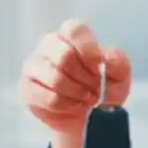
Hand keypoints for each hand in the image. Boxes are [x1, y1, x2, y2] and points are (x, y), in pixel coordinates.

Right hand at [18, 19, 130, 147]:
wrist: (87, 118)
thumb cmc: (102, 90)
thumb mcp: (119, 77)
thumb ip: (118, 63)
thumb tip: (107, 57)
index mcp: (71, 36)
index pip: (73, 29)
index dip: (87, 48)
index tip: (98, 66)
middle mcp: (49, 46)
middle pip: (63, 55)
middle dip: (84, 77)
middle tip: (94, 88)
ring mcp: (34, 66)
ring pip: (54, 77)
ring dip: (76, 92)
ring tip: (85, 98)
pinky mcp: (27, 88)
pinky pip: (48, 97)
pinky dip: (66, 105)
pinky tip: (73, 105)